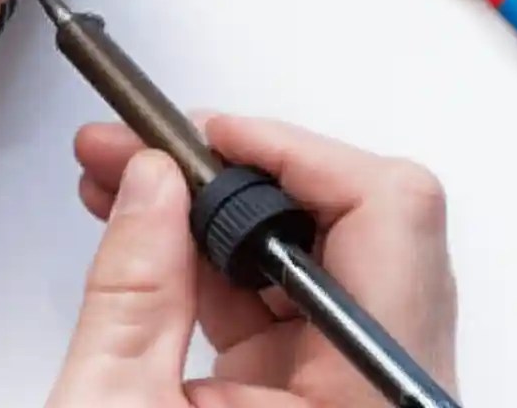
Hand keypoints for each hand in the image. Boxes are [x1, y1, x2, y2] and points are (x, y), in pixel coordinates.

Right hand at [47, 115, 458, 406]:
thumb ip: (132, 284)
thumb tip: (148, 181)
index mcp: (366, 401)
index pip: (386, 214)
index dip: (291, 152)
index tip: (207, 135)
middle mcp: (389, 392)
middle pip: (357, 221)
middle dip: (238, 174)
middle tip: (151, 153)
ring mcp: (362, 393)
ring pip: (318, 253)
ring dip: (220, 211)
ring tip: (127, 186)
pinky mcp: (326, 395)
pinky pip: (288, 295)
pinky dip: (221, 259)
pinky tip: (155, 240)